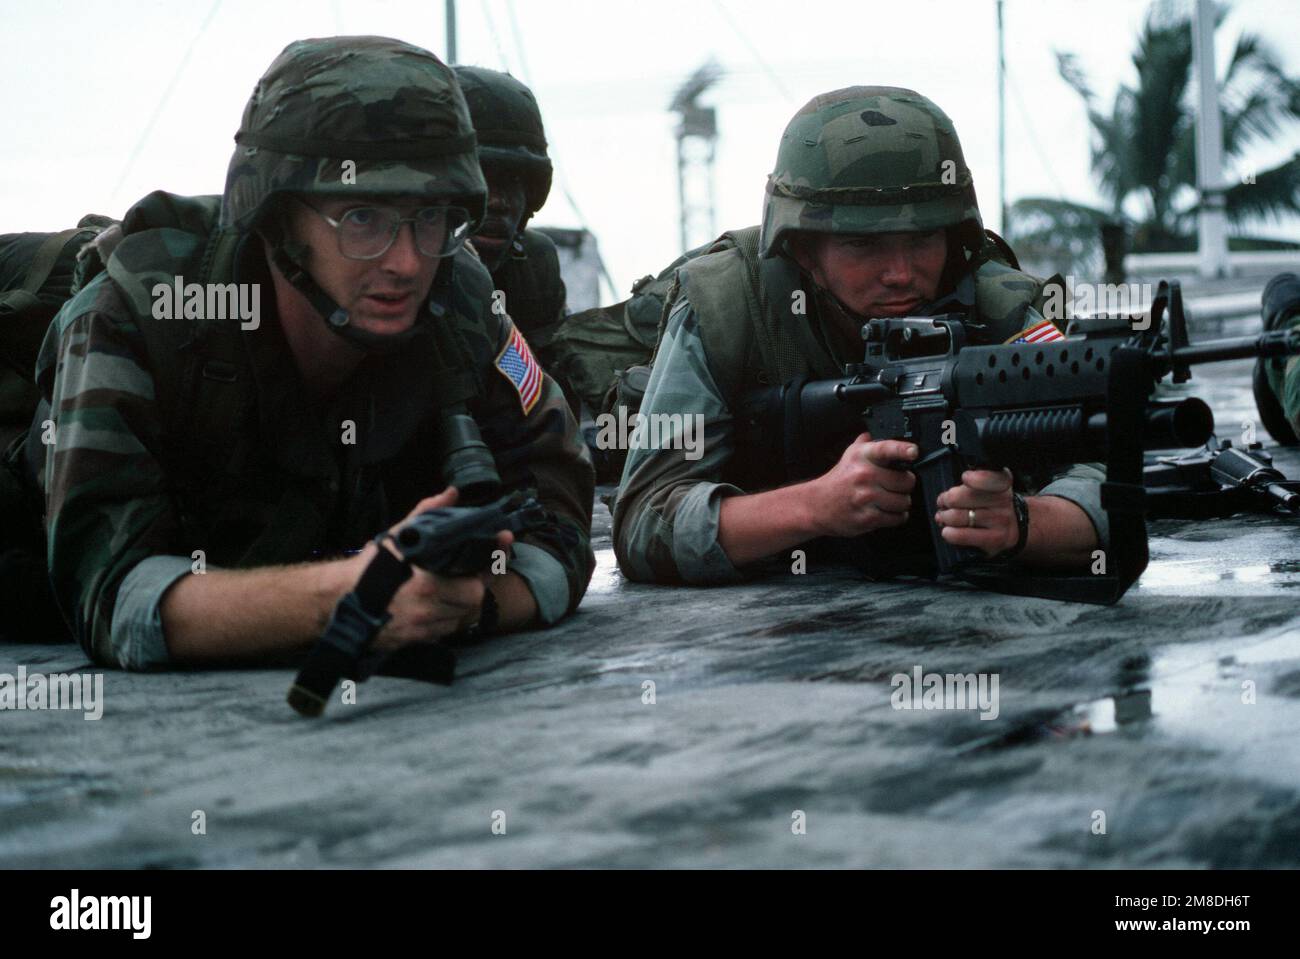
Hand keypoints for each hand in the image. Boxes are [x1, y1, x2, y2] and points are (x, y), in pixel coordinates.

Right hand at [343, 487, 513, 651]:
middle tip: (467, 574)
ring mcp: (423, 629)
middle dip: (473, 586)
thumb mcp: (399, 536)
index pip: (477, 580)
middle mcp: (429, 610)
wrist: (338, 601)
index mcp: (429, 583)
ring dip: (460, 604)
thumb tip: (451, 494)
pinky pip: (443, 632)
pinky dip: (444, 619)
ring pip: (460, 618)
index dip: (492, 562)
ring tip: (450, 589)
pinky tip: (435, 605)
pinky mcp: (415, 642)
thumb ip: (427, 513)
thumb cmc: (369, 568)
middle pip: (472, 601)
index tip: (502, 543)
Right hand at [805, 432, 917, 537]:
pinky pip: (897, 518)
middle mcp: (864, 475)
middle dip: (905, 485)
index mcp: (862, 457)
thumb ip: (865, 444)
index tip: (913, 451)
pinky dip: (896, 516)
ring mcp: (866, 498)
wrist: (817, 505)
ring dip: (901, 503)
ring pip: (904, 501)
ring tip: (890, 500)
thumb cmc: (838, 480)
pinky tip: (886, 511)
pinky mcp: (867, 518)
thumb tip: (876, 431)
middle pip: (906, 481)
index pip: (886, 449)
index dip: (902, 450)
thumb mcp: (849, 456)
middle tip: (896, 486)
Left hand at [934, 468, 1017, 555]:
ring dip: (944, 517)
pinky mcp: (993, 539)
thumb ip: (968, 487)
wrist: (1017, 529)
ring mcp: (999, 521)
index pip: (991, 479)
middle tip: (944, 503)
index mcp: (1001, 484)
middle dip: (946, 500)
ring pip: (957, 517)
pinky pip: (962, 535)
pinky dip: (949, 533)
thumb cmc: (993, 505)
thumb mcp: (989, 488)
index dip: (976, 478)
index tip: (966, 478)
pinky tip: (948, 531)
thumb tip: (945, 499)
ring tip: (944, 518)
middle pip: (961, 497)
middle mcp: (1003, 501)